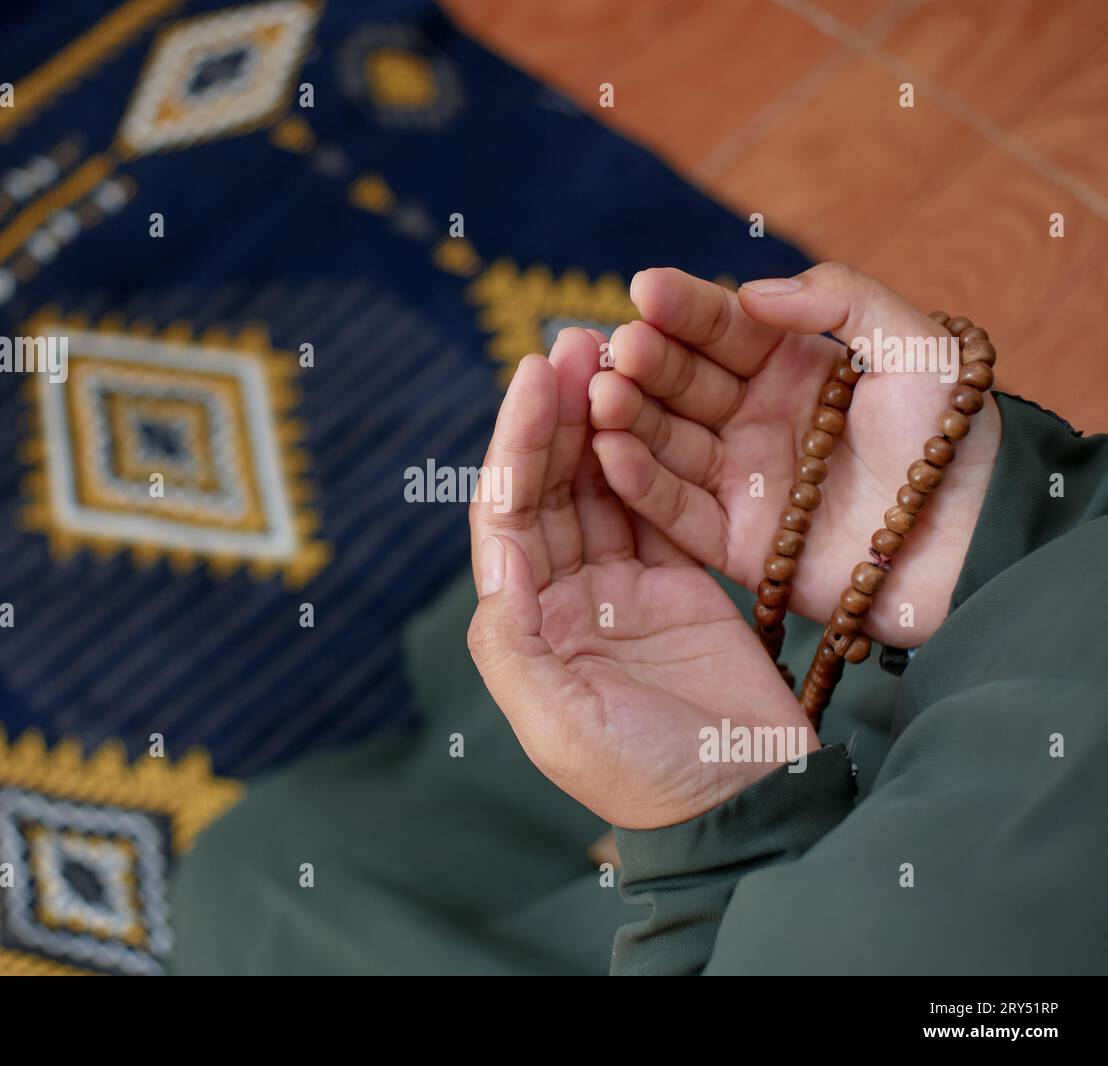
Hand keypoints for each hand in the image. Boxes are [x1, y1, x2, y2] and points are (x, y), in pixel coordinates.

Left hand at [467, 328, 816, 829]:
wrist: (741, 804)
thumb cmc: (643, 777)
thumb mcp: (559, 721)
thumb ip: (514, 636)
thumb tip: (497, 541)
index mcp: (525, 625)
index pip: (508, 514)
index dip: (517, 444)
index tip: (533, 375)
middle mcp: (563, 597)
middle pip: (550, 487)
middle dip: (555, 414)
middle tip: (571, 339)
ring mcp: (623, 586)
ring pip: (601, 486)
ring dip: (599, 422)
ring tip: (607, 351)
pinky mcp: (679, 584)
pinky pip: (657, 507)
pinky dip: (652, 458)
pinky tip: (651, 407)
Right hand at [588, 262, 1000, 644]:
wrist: (980, 543)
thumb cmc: (954, 439)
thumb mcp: (916, 346)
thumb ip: (841, 298)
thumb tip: (752, 293)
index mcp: (790, 366)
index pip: (722, 328)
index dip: (684, 308)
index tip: (645, 288)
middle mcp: (753, 419)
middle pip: (682, 384)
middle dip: (646, 363)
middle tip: (618, 348)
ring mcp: (739, 480)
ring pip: (667, 442)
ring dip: (629, 419)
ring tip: (602, 397)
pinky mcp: (733, 541)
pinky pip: (676, 509)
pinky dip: (640, 483)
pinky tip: (609, 452)